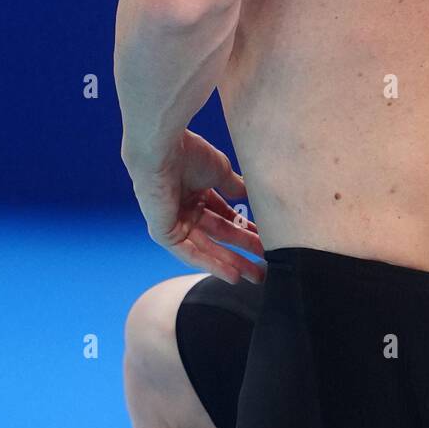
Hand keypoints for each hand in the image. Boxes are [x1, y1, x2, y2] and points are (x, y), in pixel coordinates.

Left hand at [123, 129, 265, 284]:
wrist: (162, 151)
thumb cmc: (188, 153)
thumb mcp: (220, 171)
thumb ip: (234, 187)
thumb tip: (250, 196)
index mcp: (197, 193)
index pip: (225, 216)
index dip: (245, 228)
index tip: (266, 238)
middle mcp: (186, 210)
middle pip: (219, 236)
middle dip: (242, 250)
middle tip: (265, 265)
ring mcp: (175, 223)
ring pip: (207, 248)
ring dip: (231, 263)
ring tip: (256, 276)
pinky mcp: (164, 234)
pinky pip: (189, 254)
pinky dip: (212, 265)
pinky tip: (233, 275)